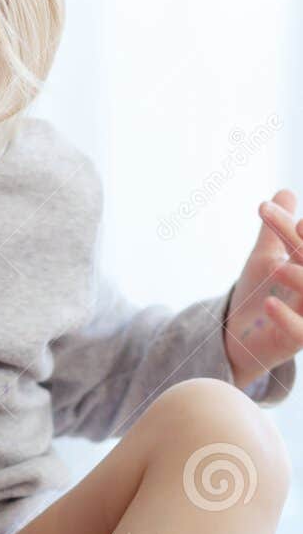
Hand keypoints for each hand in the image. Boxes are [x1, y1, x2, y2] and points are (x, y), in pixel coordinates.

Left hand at [224, 188, 302, 388]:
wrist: (237, 337)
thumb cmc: (258, 294)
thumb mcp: (266, 257)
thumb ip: (277, 229)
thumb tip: (285, 192)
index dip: (293, 230)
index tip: (269, 210)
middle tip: (298, 226)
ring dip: (301, 279)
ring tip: (276, 267)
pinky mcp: (295, 342)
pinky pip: (300, 332)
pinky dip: (287, 318)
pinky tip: (269, 304)